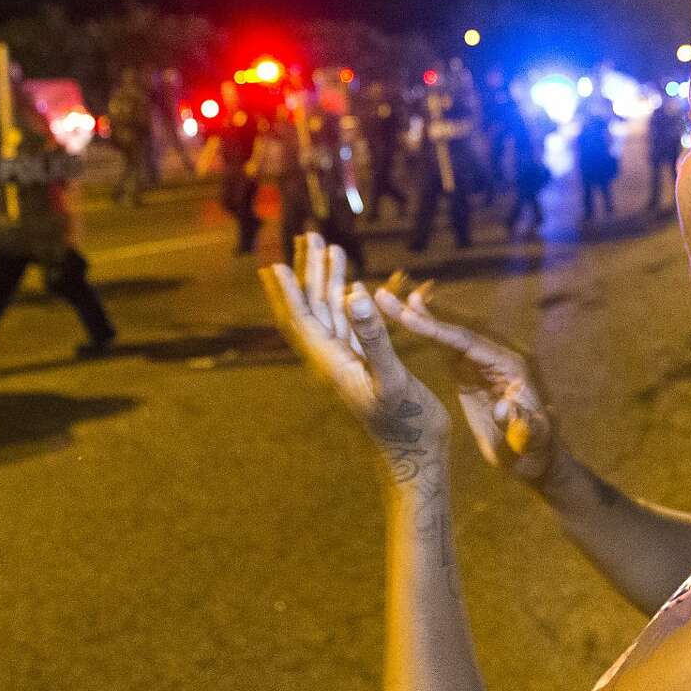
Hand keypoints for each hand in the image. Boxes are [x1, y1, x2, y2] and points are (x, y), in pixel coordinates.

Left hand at [261, 232, 450, 488]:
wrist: (416, 455)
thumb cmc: (405, 424)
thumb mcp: (391, 379)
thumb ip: (374, 337)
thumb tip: (356, 295)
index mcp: (331, 364)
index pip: (300, 321)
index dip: (286, 293)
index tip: (274, 264)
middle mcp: (333, 360)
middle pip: (311, 309)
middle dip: (307, 272)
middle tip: (307, 236)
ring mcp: (349, 361)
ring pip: (330, 312)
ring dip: (328, 280)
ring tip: (329, 246)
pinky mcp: (366, 363)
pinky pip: (350, 323)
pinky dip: (350, 299)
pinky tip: (353, 282)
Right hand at [377, 281, 558, 486]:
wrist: (533, 457)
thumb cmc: (534, 449)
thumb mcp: (531, 440)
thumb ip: (522, 423)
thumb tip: (505, 407)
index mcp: (509, 367)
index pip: (468, 342)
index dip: (438, 329)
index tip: (409, 316)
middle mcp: (495, 357)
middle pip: (454, 330)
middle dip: (421, 314)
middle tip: (387, 296)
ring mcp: (482, 364)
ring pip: (447, 335)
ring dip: (420, 317)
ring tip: (389, 299)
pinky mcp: (470, 373)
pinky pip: (445, 348)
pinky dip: (426, 333)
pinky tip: (408, 318)